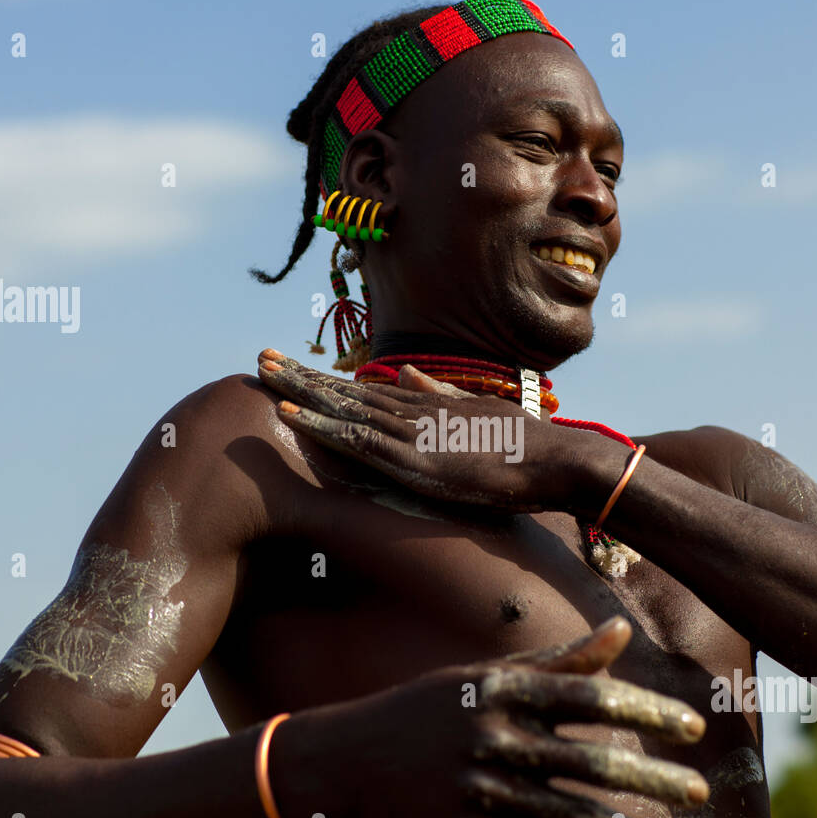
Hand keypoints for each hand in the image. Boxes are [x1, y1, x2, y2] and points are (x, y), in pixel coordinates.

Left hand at [255, 347, 583, 513]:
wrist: (556, 459)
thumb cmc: (524, 445)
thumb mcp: (476, 414)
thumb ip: (439, 395)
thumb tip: (407, 373)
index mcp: (424, 406)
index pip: (362, 389)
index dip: (323, 379)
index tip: (291, 367)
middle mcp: (411, 412)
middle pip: (344, 390)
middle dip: (300, 376)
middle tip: (261, 357)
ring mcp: (410, 434)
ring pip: (342, 407)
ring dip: (298, 392)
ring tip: (262, 375)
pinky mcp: (413, 460)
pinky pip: (354, 440)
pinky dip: (318, 425)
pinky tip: (288, 416)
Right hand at [316, 614, 708, 817]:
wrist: (352, 755)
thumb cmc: (431, 706)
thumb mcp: (489, 674)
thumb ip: (560, 658)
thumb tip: (622, 631)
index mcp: (505, 690)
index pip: (591, 699)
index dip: (646, 712)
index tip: (694, 727)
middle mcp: (496, 738)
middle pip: (590, 762)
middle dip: (652, 780)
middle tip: (701, 793)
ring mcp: (480, 788)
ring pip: (567, 817)